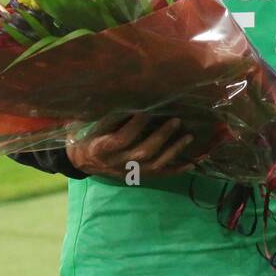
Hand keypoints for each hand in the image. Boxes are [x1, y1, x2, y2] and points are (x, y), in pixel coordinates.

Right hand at [65, 112, 197, 180]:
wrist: (84, 161)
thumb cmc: (90, 136)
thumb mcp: (93, 125)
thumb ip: (111, 116)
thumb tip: (133, 98)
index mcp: (102, 148)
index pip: (121, 139)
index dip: (135, 126)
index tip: (147, 110)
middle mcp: (117, 163)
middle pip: (142, 152)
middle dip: (161, 136)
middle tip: (176, 120)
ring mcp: (129, 172)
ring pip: (155, 165)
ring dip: (173, 151)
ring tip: (189, 137)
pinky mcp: (138, 177)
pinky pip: (160, 175)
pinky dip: (177, 170)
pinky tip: (192, 163)